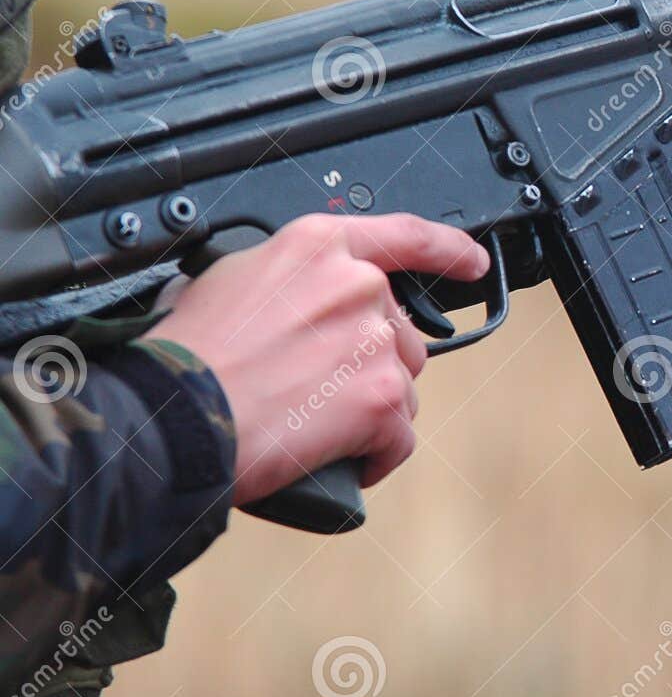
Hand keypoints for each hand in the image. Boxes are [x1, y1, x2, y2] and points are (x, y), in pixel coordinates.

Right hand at [148, 214, 489, 506]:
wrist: (172, 418)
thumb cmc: (186, 358)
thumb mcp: (232, 280)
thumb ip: (292, 280)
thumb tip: (306, 300)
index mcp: (318, 247)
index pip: (405, 236)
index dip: (449, 250)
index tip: (473, 262)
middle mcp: (357, 285)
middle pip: (399, 333)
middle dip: (367, 366)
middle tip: (310, 390)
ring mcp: (374, 341)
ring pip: (403, 386)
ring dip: (369, 411)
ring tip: (309, 423)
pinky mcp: (382, 397)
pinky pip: (399, 437)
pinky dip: (373, 457)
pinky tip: (337, 459)